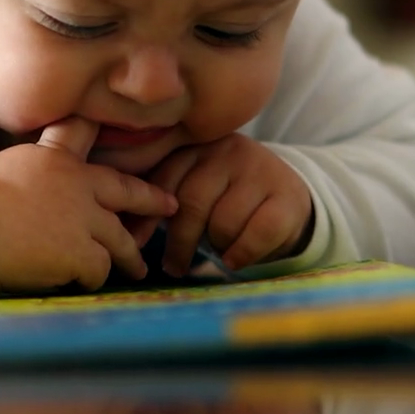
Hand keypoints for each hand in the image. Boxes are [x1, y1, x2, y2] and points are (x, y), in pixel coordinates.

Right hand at [0, 117, 179, 292]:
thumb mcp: (14, 165)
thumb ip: (44, 161)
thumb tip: (55, 170)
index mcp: (58, 159)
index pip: (92, 141)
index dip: (108, 128)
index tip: (135, 140)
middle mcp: (79, 185)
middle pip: (126, 192)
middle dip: (152, 201)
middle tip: (168, 207)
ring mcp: (83, 220)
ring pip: (119, 241)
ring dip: (128, 257)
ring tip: (136, 268)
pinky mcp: (80, 253)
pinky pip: (99, 270)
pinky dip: (91, 278)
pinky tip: (82, 281)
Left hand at [146, 135, 311, 276]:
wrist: (287, 196)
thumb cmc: (226, 197)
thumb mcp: (195, 187)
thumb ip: (164, 200)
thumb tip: (127, 233)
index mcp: (197, 147)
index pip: (165, 180)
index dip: (148, 216)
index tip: (135, 244)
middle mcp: (228, 151)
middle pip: (192, 202)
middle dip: (180, 241)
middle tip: (173, 266)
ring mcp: (260, 170)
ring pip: (223, 222)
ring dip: (216, 246)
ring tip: (217, 249)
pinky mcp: (287, 195)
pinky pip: (258, 233)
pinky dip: (242, 253)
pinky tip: (234, 260)